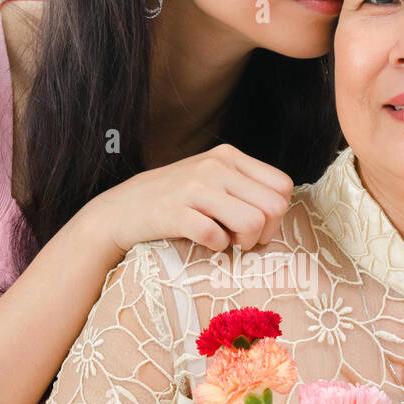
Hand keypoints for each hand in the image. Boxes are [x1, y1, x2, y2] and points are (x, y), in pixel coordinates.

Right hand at [88, 143, 293, 255]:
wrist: (121, 210)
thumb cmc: (174, 199)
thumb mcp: (211, 178)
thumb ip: (244, 185)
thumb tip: (280, 210)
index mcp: (229, 156)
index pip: (282, 185)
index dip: (277, 214)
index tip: (258, 226)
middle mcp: (215, 166)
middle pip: (274, 208)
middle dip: (265, 233)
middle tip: (243, 240)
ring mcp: (194, 188)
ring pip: (253, 223)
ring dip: (244, 243)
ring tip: (226, 242)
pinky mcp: (175, 212)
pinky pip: (216, 237)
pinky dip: (216, 247)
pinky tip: (205, 243)